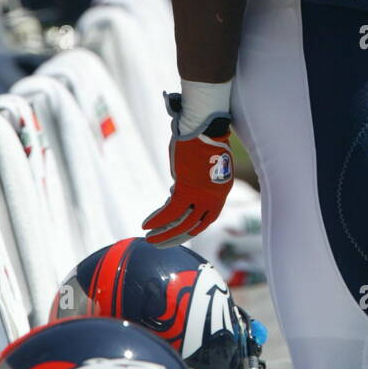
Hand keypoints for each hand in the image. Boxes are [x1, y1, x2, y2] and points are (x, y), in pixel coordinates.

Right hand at [143, 93, 233, 245]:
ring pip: (182, 223)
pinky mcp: (187, 187)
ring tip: (149, 238)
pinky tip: (146, 224)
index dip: (191, 229)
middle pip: (195, 226)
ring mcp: (202, 193)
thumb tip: (175, 193)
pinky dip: (157, 220)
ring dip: (164, 233)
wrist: (204, 125)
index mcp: (222, 191)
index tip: (176, 234)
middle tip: (159, 243)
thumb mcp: (203, 167)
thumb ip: (194, 183)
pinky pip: (170, 211)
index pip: (207, 219)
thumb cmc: (202, 140)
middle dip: (175, 237)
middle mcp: (215, 196)